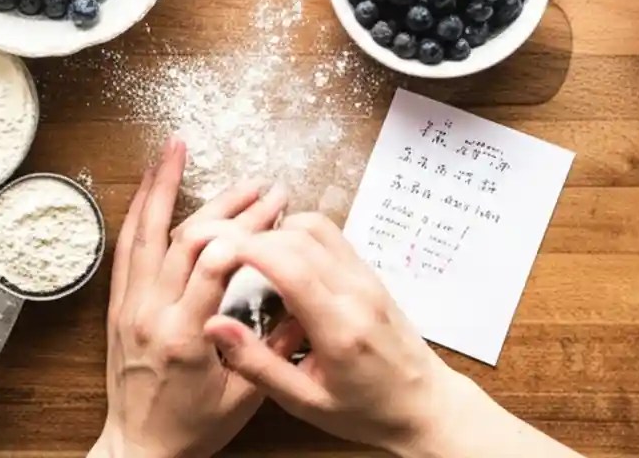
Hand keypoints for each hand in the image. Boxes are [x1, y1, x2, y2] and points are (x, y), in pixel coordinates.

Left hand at [92, 137, 298, 457]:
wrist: (139, 447)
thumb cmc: (191, 428)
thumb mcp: (245, 400)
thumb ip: (272, 350)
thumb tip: (302, 306)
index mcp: (185, 337)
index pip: (213, 266)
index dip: (247, 231)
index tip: (274, 209)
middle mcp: (151, 314)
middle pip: (186, 240)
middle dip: (227, 206)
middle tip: (260, 185)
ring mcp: (130, 305)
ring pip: (146, 232)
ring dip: (163, 187)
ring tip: (176, 148)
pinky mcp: (120, 304)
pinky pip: (127, 247)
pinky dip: (139, 211)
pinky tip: (149, 185)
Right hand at [201, 211, 450, 454]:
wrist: (425, 405)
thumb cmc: (365, 410)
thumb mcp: (304, 402)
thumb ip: (257, 364)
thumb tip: (214, 326)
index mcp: (340, 329)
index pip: (291, 267)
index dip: (249, 249)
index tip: (216, 252)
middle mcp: (356, 293)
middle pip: (299, 237)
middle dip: (254, 236)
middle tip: (222, 251)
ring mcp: (367, 278)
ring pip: (316, 226)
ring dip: (277, 231)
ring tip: (249, 254)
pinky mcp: (369, 272)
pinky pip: (330, 236)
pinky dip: (297, 235)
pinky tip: (280, 259)